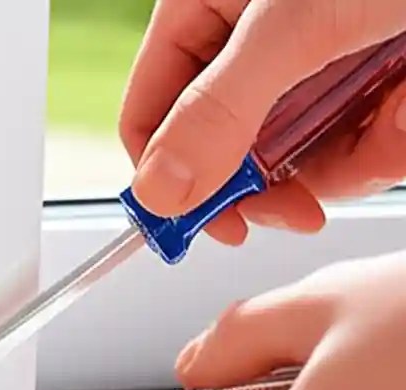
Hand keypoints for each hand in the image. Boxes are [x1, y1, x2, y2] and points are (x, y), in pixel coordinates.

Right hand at [119, 0, 405, 244]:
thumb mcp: (293, 26)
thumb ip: (218, 111)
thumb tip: (158, 190)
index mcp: (207, 7)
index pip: (153, 109)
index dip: (166, 173)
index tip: (196, 223)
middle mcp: (255, 41)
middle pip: (224, 145)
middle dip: (267, 179)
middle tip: (289, 213)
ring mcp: (316, 64)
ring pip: (297, 155)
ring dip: (343, 162)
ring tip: (390, 124)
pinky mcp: (372, 83)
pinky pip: (357, 144)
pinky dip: (385, 143)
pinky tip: (405, 113)